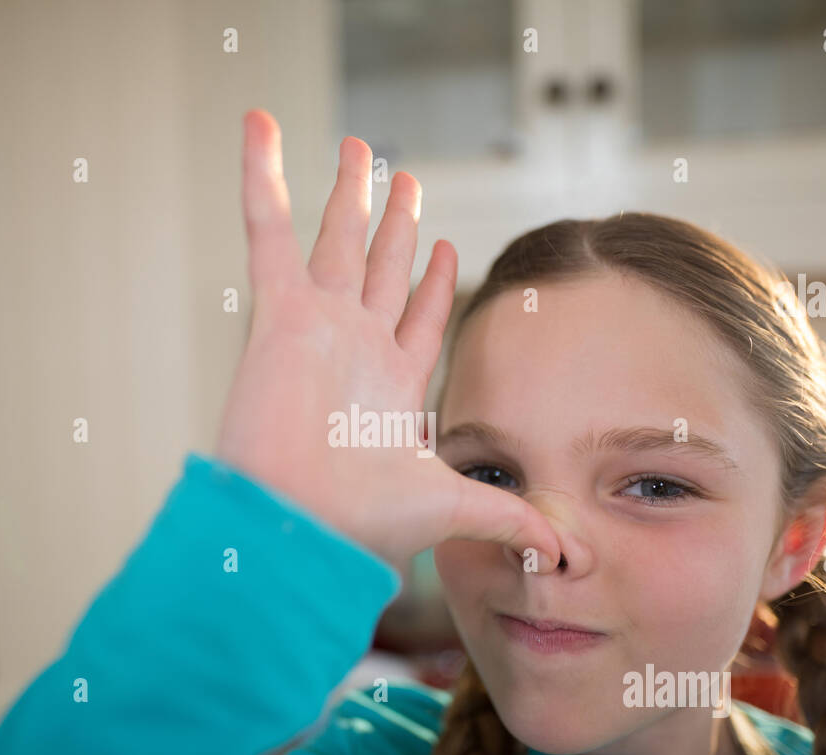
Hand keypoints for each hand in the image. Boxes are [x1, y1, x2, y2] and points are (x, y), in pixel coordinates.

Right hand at [214, 109, 559, 574]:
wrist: (296, 529)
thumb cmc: (361, 527)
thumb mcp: (452, 508)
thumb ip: (510, 517)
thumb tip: (565, 555)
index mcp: (392, 387)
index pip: (420, 318)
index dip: (433, 282)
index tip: (444, 247)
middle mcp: (356, 349)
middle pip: (381, 268)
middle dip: (393, 224)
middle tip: (404, 180)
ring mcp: (317, 326)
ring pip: (335, 240)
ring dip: (346, 193)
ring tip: (359, 148)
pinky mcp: (279, 314)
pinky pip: (268, 231)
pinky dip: (261, 179)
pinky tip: (261, 128)